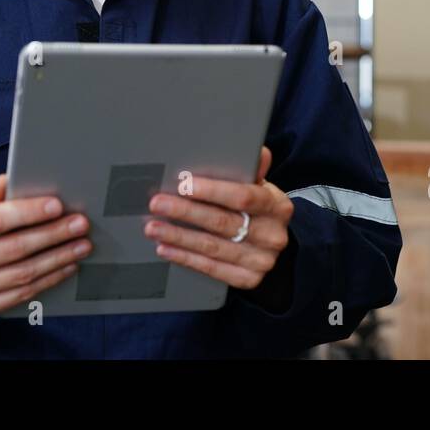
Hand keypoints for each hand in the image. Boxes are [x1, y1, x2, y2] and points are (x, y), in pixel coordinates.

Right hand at [0, 174, 90, 317]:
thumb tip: (11, 180)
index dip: (28, 213)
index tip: (57, 205)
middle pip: (14, 249)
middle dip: (52, 235)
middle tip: (80, 224)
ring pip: (22, 275)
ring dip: (58, 259)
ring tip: (81, 245)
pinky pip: (23, 294)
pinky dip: (50, 279)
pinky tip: (68, 266)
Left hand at [143, 146, 293, 290]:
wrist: (272, 242)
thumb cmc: (258, 207)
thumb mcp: (260, 186)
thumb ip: (252, 169)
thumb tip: (255, 149)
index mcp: (276, 206)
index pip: (242, 197)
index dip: (211, 190)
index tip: (183, 184)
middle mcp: (272, 235)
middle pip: (222, 222)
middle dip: (185, 211)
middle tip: (157, 204)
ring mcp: (261, 261)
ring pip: (212, 247)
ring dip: (178, 236)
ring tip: (153, 227)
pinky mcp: (248, 280)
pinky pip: (211, 269)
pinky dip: (185, 258)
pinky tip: (166, 249)